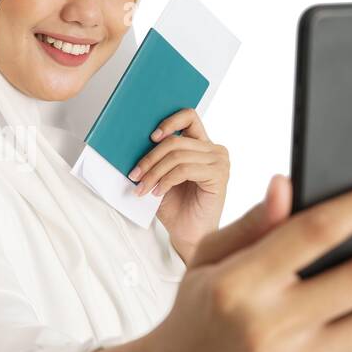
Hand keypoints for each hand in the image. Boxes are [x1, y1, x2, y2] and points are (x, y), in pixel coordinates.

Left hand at [128, 108, 228, 261]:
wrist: (188, 234)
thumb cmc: (176, 206)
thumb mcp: (160, 176)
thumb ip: (156, 158)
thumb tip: (131, 141)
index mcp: (201, 144)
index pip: (189, 116)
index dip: (168, 122)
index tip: (150, 136)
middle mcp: (214, 149)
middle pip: (175, 141)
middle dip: (150, 158)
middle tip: (134, 175)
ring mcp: (219, 161)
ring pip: (178, 156)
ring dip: (154, 173)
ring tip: (142, 188)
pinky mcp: (219, 175)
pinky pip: (185, 169)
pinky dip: (166, 180)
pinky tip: (158, 193)